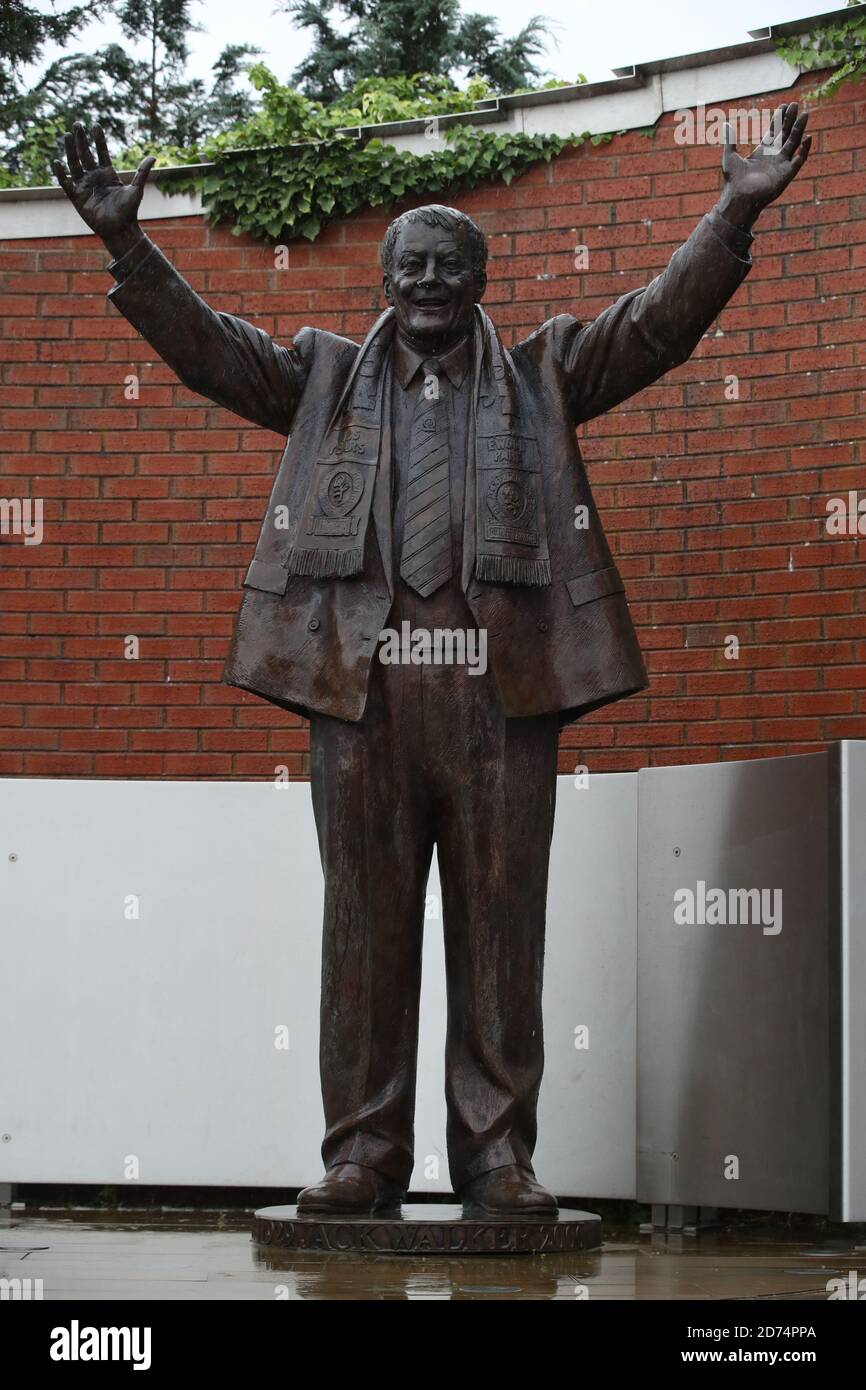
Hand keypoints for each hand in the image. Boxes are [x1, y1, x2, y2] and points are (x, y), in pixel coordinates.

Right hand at [52, 123, 155, 258]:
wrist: (120, 230)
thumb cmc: (129, 211)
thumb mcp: (136, 189)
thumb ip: (141, 172)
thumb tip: (153, 156)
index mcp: (107, 174)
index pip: (101, 152)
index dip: (98, 139)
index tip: (95, 125)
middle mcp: (94, 177)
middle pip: (85, 154)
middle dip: (81, 140)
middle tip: (77, 124)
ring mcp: (84, 186)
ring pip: (74, 164)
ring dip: (70, 150)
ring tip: (68, 135)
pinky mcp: (77, 197)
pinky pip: (66, 183)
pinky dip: (61, 174)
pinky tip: (57, 162)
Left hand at [718, 102, 811, 229]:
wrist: (739, 197)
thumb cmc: (733, 180)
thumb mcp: (730, 156)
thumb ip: (730, 140)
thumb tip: (726, 124)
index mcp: (762, 152)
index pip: (774, 131)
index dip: (779, 119)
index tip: (783, 106)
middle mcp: (774, 156)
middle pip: (785, 134)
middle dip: (790, 120)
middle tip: (795, 105)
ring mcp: (782, 164)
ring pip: (794, 143)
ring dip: (800, 129)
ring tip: (805, 114)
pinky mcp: (787, 174)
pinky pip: (799, 160)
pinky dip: (804, 150)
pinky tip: (807, 137)